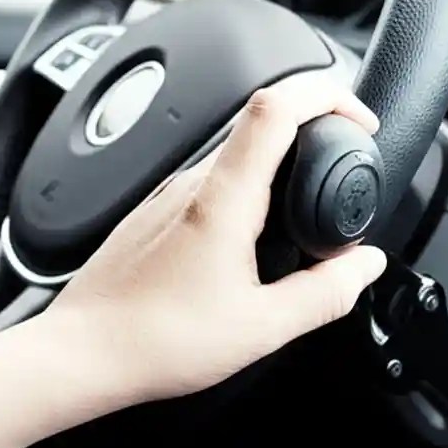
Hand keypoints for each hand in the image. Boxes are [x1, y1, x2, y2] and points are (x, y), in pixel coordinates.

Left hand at [39, 71, 387, 404]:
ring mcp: (167, 194)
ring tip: (303, 211)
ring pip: (234, 155)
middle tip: (342, 162)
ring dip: (278, 166)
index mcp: (222, 198)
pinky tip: (252, 241)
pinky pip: (210, 184)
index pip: (275, 106)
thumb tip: (364, 266)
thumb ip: (324, 293)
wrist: (83, 353)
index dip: (326, 94)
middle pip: (259, 122)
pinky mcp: (153, 213)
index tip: (356, 118)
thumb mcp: (262, 328)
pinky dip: (246, 193)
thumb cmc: (155, 341)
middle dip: (312, 130)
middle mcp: (191, 183)